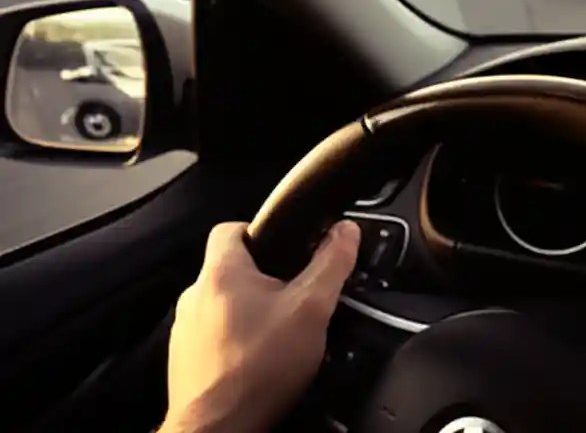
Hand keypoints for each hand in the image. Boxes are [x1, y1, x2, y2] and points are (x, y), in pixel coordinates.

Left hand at [159, 220, 360, 432]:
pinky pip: (213, 337)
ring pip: (223, 305)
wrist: (219, 428)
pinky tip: (259, 360)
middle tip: (296, 298)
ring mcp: (184, 330)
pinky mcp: (184, 360)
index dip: (261, 231)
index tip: (288, 248)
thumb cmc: (260, 368)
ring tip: (280, 334)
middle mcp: (194, 296)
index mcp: (221, 273)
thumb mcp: (310, 310)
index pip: (231, 227)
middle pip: (231, 269)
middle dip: (264, 279)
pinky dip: (235, 342)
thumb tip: (346, 231)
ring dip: (249, 312)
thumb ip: (331, 265)